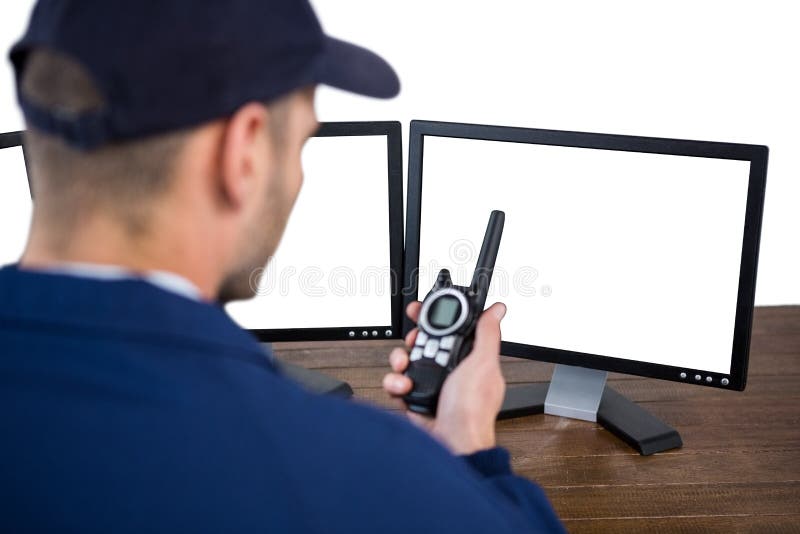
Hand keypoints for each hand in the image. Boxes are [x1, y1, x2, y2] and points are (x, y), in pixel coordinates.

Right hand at [383, 301, 507, 454]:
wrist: (454, 445)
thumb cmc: (473, 411)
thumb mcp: (482, 364)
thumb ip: (487, 334)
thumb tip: (497, 310)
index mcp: (469, 358)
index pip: (451, 329)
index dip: (437, 317)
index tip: (423, 310)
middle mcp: (450, 370)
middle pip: (425, 342)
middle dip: (414, 339)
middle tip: (412, 342)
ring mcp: (432, 384)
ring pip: (408, 360)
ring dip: (401, 362)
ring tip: (406, 368)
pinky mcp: (416, 398)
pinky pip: (398, 383)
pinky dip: (396, 384)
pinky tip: (404, 388)